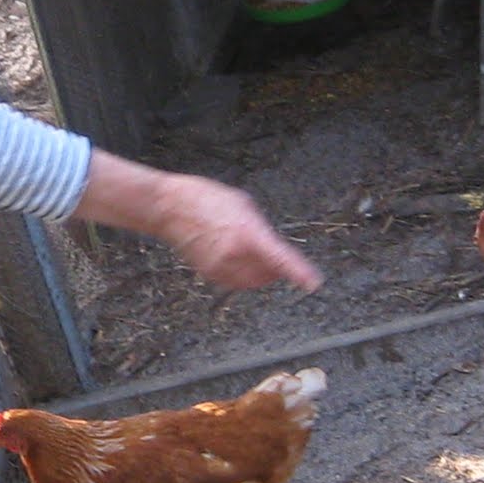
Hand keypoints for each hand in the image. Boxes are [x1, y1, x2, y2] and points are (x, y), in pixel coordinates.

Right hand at [156, 175, 322, 292]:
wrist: (169, 208)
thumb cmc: (206, 199)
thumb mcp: (244, 205)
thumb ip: (261, 229)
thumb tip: (270, 248)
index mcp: (247, 232)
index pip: (279, 257)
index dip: (298, 271)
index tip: (314, 282)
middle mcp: (234, 254)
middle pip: (268, 274)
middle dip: (275, 268)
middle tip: (269, 251)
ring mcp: (220, 267)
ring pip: (253, 281)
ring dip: (259, 271)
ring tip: (243, 246)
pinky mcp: (210, 274)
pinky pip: (236, 282)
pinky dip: (242, 274)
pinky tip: (232, 254)